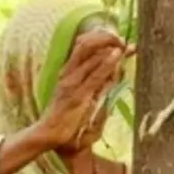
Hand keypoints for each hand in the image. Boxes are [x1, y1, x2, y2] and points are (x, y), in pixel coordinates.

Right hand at [36, 30, 129, 147]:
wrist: (50, 136)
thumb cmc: (68, 122)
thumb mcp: (88, 99)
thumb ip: (101, 86)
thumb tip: (117, 72)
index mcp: (69, 72)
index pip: (84, 47)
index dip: (102, 38)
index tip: (121, 40)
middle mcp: (68, 73)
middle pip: (85, 42)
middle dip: (105, 37)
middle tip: (122, 40)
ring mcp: (71, 82)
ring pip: (88, 52)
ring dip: (108, 45)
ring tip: (123, 45)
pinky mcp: (77, 95)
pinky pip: (94, 75)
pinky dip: (107, 63)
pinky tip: (117, 55)